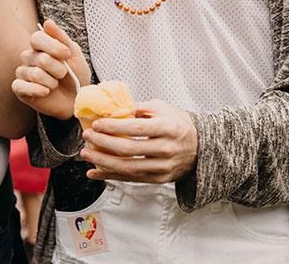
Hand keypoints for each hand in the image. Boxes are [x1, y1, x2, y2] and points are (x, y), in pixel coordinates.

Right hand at [11, 19, 91, 120]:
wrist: (77, 99)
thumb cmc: (76, 74)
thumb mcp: (73, 54)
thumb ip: (61, 37)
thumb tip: (47, 22)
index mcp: (40, 46)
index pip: (37, 38)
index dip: (53, 46)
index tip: (67, 55)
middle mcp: (29, 57)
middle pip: (39, 58)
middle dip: (57, 68)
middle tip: (63, 74)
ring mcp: (23, 73)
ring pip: (35, 74)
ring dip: (51, 82)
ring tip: (55, 84)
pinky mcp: (19, 89)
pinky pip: (20, 86)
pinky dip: (37, 90)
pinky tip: (46, 92)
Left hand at [80, 100, 197, 183]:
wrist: (201, 147)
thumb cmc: (179, 124)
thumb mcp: (162, 108)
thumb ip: (138, 108)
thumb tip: (112, 108)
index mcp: (167, 128)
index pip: (136, 129)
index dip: (113, 127)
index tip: (96, 124)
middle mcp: (166, 149)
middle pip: (129, 150)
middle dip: (103, 143)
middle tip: (87, 136)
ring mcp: (163, 167)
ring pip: (128, 168)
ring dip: (103, 162)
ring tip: (86, 154)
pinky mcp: (159, 179)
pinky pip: (131, 179)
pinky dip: (110, 176)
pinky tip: (95, 171)